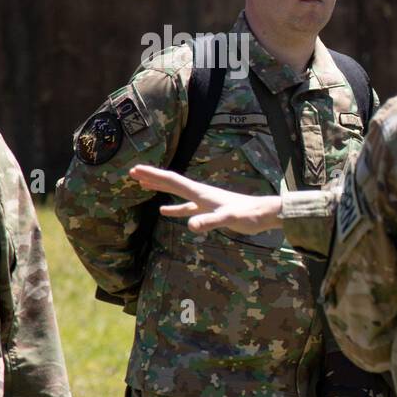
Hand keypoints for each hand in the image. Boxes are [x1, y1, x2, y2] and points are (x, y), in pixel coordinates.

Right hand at [129, 164, 281, 234]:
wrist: (264, 214)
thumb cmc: (248, 215)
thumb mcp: (228, 219)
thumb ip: (210, 221)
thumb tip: (191, 226)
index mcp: (201, 193)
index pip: (172, 180)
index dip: (153, 175)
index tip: (135, 170)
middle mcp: (200, 194)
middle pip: (171, 183)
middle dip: (152, 177)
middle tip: (132, 172)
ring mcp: (204, 202)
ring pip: (176, 194)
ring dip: (159, 189)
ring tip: (142, 185)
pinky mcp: (209, 212)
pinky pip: (186, 208)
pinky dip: (173, 208)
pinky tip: (164, 211)